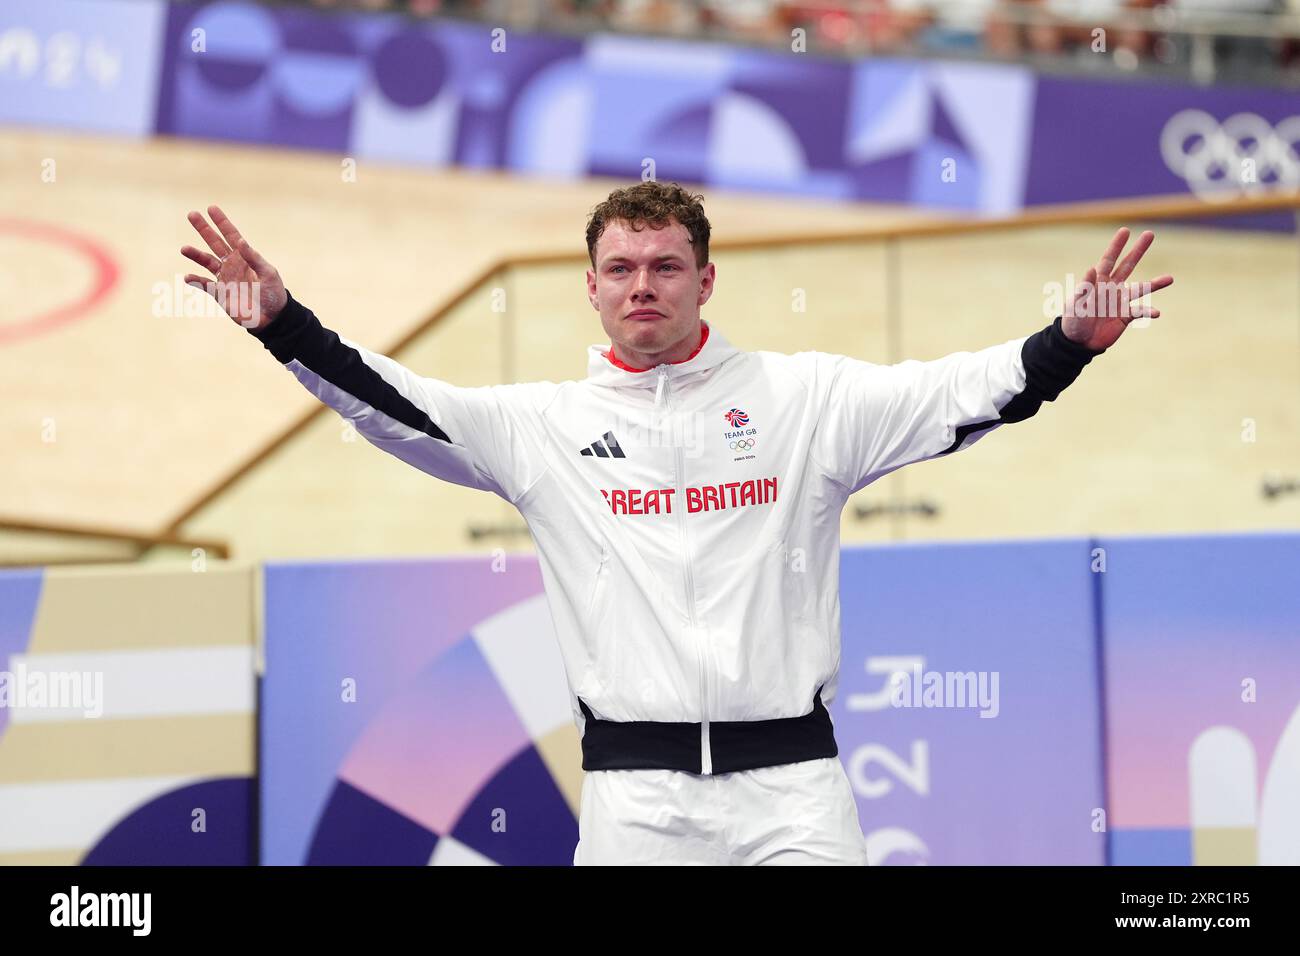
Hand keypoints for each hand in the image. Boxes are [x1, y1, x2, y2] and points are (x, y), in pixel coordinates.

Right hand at [181, 205, 286, 330]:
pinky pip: (205, 286)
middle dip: (204, 229)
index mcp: (245, 257)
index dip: (222, 222)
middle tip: (192, 214)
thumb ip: (254, 258)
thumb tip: (240, 241)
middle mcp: (232, 264)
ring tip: (184, 248)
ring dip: (195, 255)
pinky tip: (188, 277)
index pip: (231, 235)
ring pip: (206, 262)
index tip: (212, 208)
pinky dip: (196, 282)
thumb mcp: (269, 273)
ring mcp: (224, 278)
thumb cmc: (274, 293)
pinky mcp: (220, 294)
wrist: (272, 318)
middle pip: (215, 243)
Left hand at [1063, 227, 1173, 350]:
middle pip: (1127, 266)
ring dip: (1154, 284)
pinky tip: (1156, 313)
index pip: (1108, 260)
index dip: (1116, 246)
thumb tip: (1091, 269)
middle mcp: (1111, 288)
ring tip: (1170, 278)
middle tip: (1150, 234)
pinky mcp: (1125, 316)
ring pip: (1140, 289)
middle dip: (1138, 250)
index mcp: (1097, 282)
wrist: (1078, 343)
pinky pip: (1139, 312)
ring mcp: (1120, 301)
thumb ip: (1084, 288)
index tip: (1125, 231)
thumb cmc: (1072, 321)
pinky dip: (1148, 312)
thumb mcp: (1076, 304)